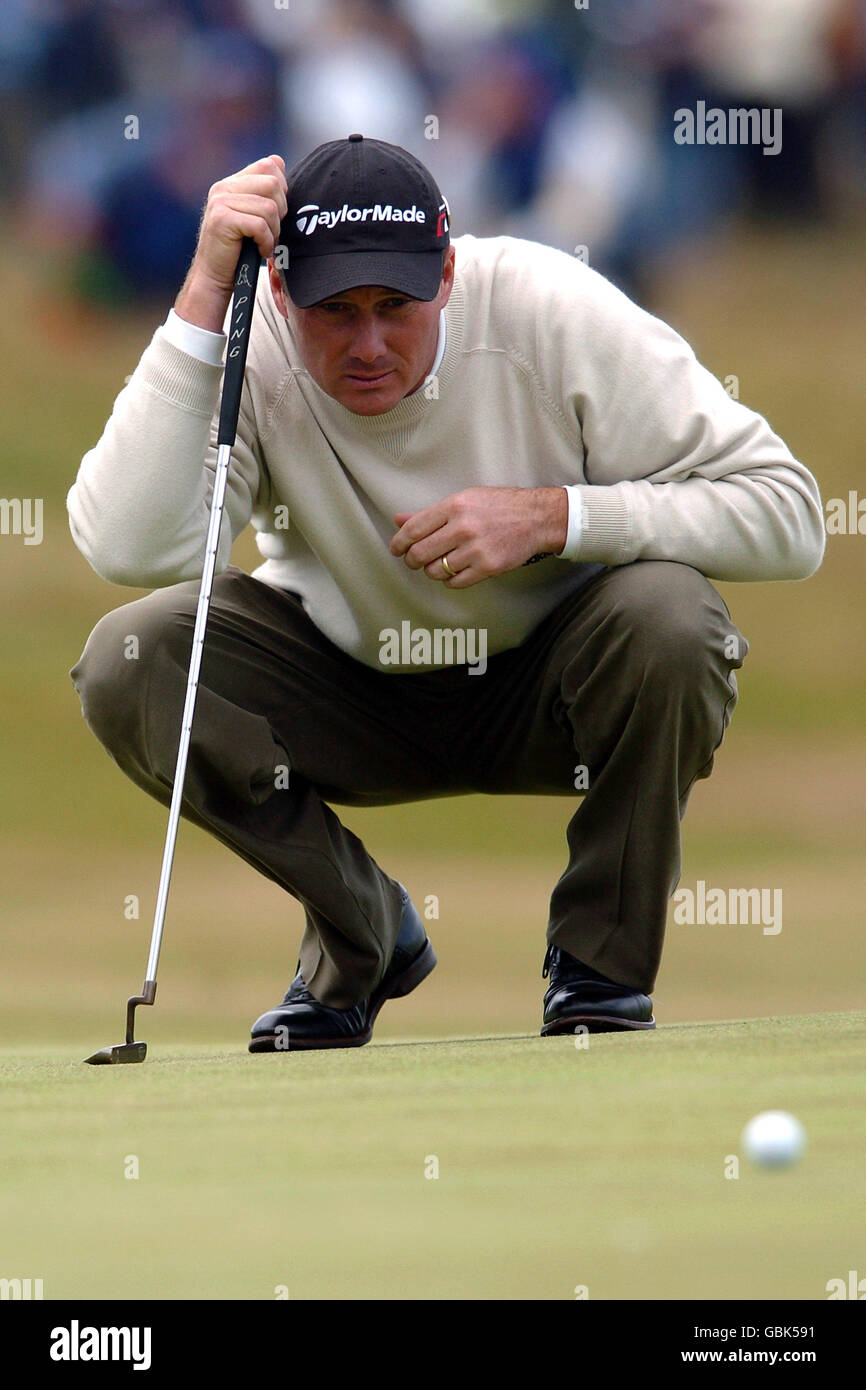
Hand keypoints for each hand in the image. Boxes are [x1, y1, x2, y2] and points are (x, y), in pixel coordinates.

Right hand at [174, 155, 287, 331]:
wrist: (215, 277)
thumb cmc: (239, 251)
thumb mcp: (252, 216)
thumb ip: (264, 192)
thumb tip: (282, 167)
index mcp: (232, 182)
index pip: (270, 164)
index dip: (282, 188)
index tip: (275, 213)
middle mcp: (224, 187)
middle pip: (273, 183)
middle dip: (281, 211)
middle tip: (270, 231)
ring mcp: (221, 201)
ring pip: (270, 207)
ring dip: (273, 231)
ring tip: (263, 242)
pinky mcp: (222, 219)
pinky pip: (260, 225)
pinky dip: (266, 242)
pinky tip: (259, 250)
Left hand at [390, 486, 567, 587]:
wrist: (535, 517)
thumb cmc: (497, 507)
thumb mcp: (463, 500)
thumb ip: (429, 513)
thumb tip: (398, 520)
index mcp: (453, 506)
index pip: (413, 529)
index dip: (399, 543)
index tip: (396, 549)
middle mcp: (463, 527)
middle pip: (420, 554)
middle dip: (412, 560)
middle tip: (414, 560)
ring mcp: (476, 549)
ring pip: (435, 571)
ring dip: (432, 571)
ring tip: (439, 564)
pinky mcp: (488, 567)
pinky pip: (455, 582)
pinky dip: (450, 580)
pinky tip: (455, 571)